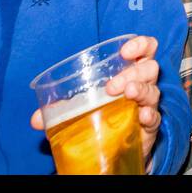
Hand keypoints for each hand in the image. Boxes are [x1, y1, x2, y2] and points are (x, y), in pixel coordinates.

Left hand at [30, 35, 162, 167]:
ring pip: (153, 90)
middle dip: (132, 73)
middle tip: (111, 87)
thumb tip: (35, 119)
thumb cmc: (103, 115)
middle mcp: (144, 84)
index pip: (146, 49)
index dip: (140, 45)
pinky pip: (155, 117)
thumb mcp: (81, 108)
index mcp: (130, 71)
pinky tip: (141, 116)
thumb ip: (61, 110)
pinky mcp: (150, 126)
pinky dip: (150, 115)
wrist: (116, 148)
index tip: (125, 51)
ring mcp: (148, 105)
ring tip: (128, 94)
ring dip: (142, 90)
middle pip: (149, 68)